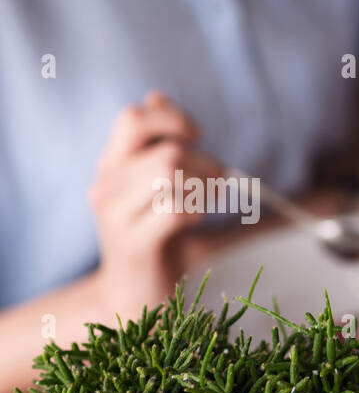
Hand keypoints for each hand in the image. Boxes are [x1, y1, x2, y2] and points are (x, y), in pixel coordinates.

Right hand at [87, 92, 222, 312]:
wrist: (134, 298)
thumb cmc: (153, 240)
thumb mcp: (151, 187)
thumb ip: (154, 145)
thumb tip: (156, 95)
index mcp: (111, 166)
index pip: (133, 118)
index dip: (172, 118)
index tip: (197, 136)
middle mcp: (107, 186)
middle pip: (165, 151)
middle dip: (206, 163)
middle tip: (218, 181)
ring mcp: (116, 216)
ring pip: (170, 174)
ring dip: (206, 185)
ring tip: (212, 199)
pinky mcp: (135, 244)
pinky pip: (175, 210)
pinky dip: (198, 209)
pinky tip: (197, 219)